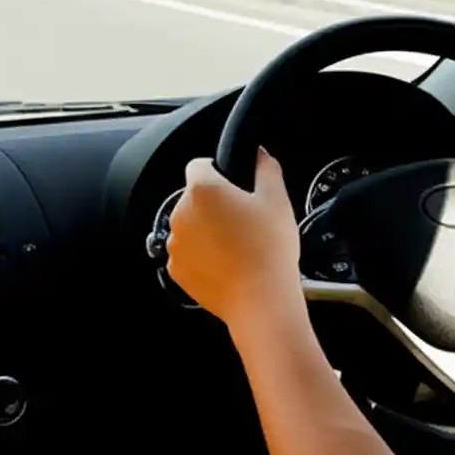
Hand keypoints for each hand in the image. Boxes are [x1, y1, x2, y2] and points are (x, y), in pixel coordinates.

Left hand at [167, 148, 301, 325]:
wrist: (260, 300)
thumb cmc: (269, 250)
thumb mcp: (277, 199)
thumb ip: (266, 167)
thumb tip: (259, 154)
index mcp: (203, 189)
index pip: (198, 164)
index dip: (218, 170)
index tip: (233, 185)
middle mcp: (181, 214)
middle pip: (194, 197)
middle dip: (214, 203)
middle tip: (243, 219)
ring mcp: (176, 244)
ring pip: (190, 226)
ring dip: (206, 229)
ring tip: (237, 244)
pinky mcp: (177, 270)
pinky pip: (187, 253)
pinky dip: (201, 255)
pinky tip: (227, 263)